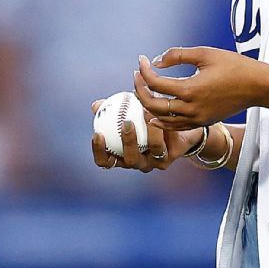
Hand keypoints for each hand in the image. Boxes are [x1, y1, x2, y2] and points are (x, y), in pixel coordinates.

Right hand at [90, 98, 205, 172]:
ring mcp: (155, 162)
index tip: (98, 134)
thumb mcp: (126, 112)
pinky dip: (164, 127)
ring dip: (151, 132)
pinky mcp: (171, 156)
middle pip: (130, 159)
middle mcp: (137, 162)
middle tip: (127, 122)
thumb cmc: (141, 119)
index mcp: (120, 155)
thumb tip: (96, 105)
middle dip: (128, 142)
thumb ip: (111, 110)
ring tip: (148, 112)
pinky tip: (161, 113)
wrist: (172, 125)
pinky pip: (168, 142)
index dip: (99, 151)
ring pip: (154, 150)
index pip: (105, 161)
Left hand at [135, 47, 268, 131]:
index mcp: (190, 89)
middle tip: (137, 76)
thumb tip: (156, 61)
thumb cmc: (234, 66)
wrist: (258, 86)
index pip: (156, 84)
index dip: (144, 71)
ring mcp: (197, 118)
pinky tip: (153, 114)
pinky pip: (176, 126)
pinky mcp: (203, 122)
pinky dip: (162, 121)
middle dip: (140, 90)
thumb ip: (177, 55)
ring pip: (162, 119)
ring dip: (148, 106)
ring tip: (142, 91)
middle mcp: (191, 108)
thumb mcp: (205, 53)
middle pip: (153, 105)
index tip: (141, 60)